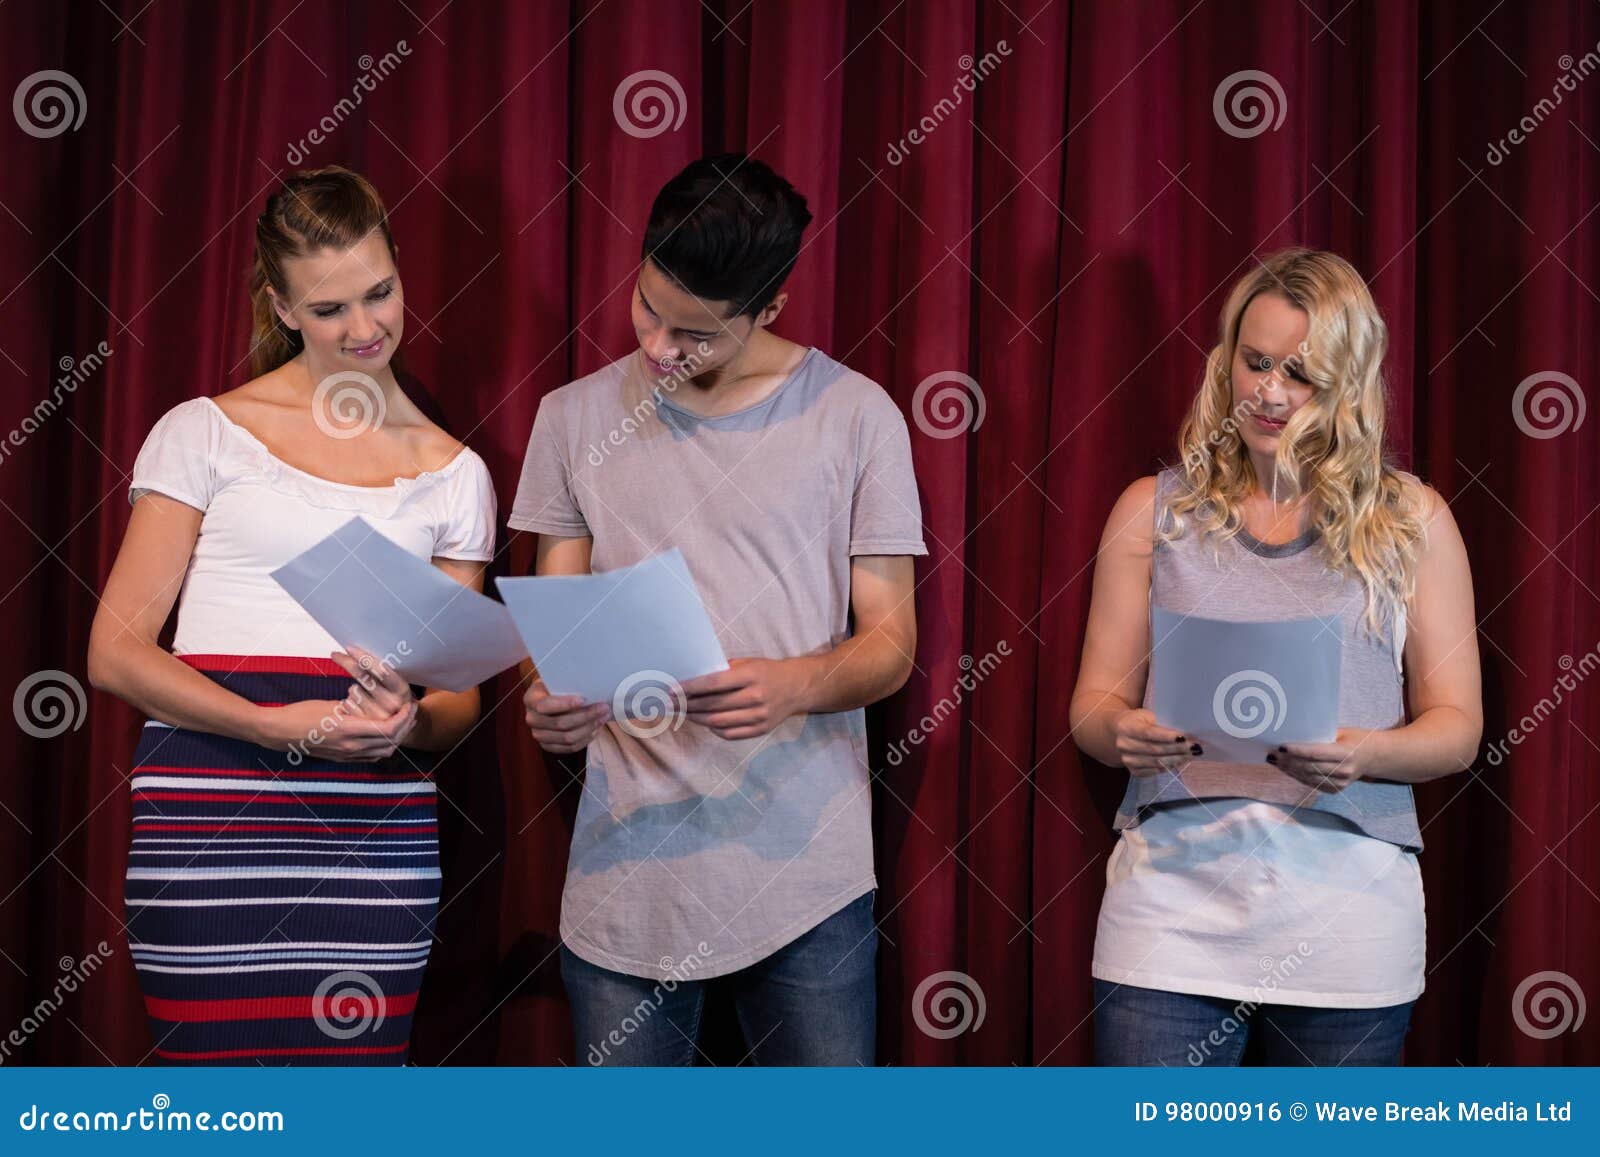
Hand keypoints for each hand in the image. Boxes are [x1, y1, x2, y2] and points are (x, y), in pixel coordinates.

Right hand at [256, 697, 418, 762]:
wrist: (278, 733)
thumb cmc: (300, 713)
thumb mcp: (330, 705)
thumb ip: (354, 709)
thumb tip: (373, 706)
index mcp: (348, 730)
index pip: (388, 728)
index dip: (403, 717)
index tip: (408, 704)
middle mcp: (350, 747)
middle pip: (391, 742)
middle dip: (405, 727)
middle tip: (410, 712)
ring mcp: (346, 755)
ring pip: (383, 751)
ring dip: (396, 738)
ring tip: (401, 721)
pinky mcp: (342, 759)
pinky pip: (370, 756)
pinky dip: (382, 746)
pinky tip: (383, 733)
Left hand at [331, 645, 417, 724]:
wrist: (396, 721)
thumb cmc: (393, 695)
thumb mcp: (395, 682)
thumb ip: (381, 669)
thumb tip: (357, 650)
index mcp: (402, 690)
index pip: (383, 671)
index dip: (365, 659)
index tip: (350, 648)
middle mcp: (392, 705)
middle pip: (364, 678)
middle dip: (349, 663)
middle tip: (336, 655)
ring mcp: (377, 716)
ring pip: (354, 690)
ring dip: (354, 687)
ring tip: (365, 693)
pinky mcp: (363, 724)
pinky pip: (347, 702)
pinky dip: (350, 700)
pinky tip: (359, 704)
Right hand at [524, 678, 608, 753]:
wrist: (548, 698)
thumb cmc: (556, 686)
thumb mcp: (557, 679)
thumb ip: (567, 683)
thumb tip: (590, 687)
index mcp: (530, 699)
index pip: (545, 705)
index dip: (565, 704)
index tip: (583, 699)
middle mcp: (532, 719)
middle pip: (560, 724)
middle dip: (586, 716)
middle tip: (603, 708)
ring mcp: (539, 735)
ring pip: (567, 738)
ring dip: (589, 728)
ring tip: (603, 717)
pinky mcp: (549, 746)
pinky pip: (570, 747)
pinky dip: (585, 739)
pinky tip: (595, 729)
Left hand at [681, 657, 812, 740]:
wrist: (797, 687)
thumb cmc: (767, 672)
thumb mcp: (748, 663)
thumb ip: (724, 671)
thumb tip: (693, 679)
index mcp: (752, 676)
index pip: (714, 683)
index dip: (690, 688)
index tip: (673, 690)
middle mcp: (757, 697)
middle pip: (713, 705)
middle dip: (688, 705)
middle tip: (672, 704)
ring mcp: (760, 716)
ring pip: (718, 722)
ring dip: (696, 718)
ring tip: (684, 713)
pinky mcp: (761, 730)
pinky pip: (730, 734)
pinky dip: (713, 729)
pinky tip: (704, 722)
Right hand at [1112, 708, 1202, 776]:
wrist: (1119, 732)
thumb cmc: (1139, 721)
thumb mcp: (1146, 715)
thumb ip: (1160, 724)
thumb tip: (1185, 735)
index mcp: (1126, 727)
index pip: (1148, 733)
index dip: (1166, 736)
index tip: (1184, 737)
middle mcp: (1123, 745)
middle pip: (1154, 749)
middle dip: (1177, 749)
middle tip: (1195, 747)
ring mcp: (1127, 760)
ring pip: (1156, 762)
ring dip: (1176, 759)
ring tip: (1191, 755)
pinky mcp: (1132, 771)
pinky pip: (1154, 771)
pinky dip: (1169, 767)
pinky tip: (1180, 761)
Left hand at [1268, 728, 1371, 792]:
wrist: (1373, 757)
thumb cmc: (1355, 739)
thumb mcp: (1342, 732)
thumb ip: (1321, 734)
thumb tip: (1292, 731)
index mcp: (1347, 754)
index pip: (1316, 753)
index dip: (1297, 751)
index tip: (1280, 747)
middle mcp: (1344, 771)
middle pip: (1309, 767)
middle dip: (1288, 761)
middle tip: (1271, 753)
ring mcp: (1341, 783)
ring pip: (1307, 777)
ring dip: (1288, 770)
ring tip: (1274, 760)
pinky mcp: (1335, 790)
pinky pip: (1311, 784)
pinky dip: (1296, 776)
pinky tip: (1285, 768)